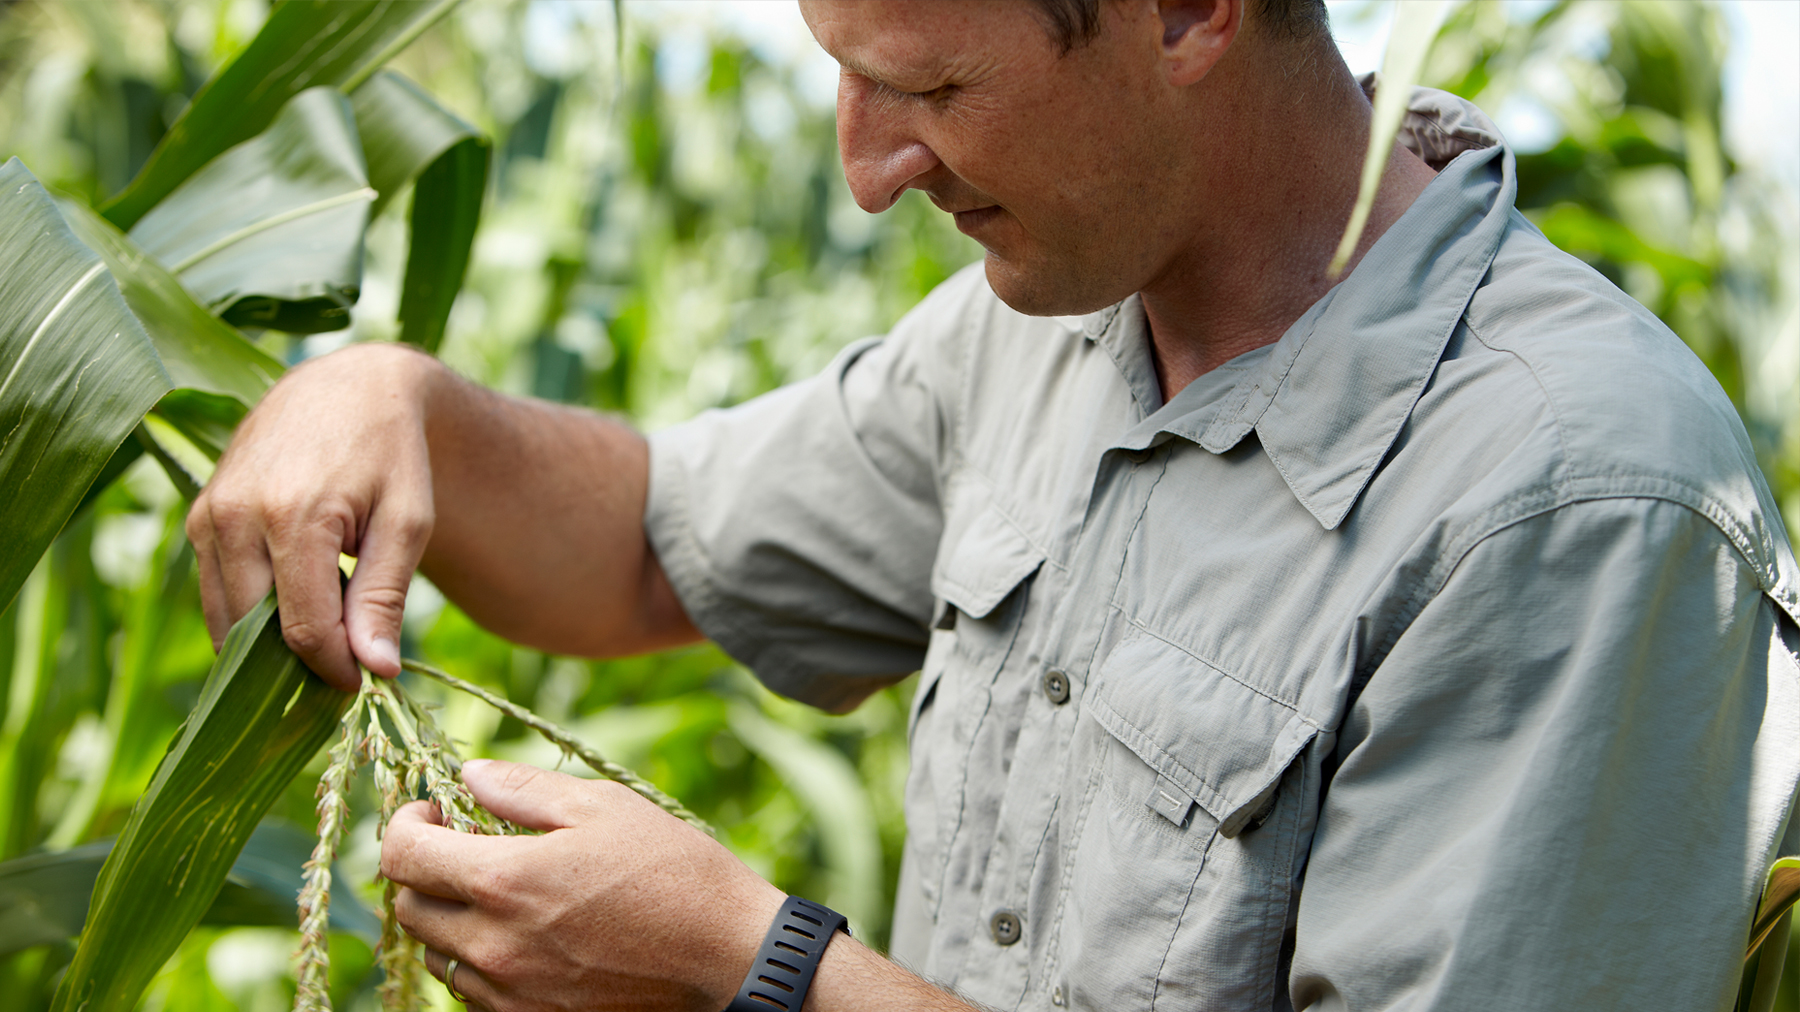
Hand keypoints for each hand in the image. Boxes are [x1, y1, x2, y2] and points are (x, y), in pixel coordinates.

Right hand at [187, 344, 440, 688]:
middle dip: (300, 662)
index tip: (366, 680)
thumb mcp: (407, 522)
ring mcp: (208, 515)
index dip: (335, 670)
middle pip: (257, 632)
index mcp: (294, 516)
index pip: (303, 631)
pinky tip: (296, 598)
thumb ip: (384, 598)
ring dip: (271, 641)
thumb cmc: (390, 457)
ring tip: (328, 624)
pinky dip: (250, 614)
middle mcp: (236, 516)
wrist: (349, 389)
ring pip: (227, 619)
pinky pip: (215, 592)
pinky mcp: (198, 517)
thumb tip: (376, 672)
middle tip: (347, 661)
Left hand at [381, 760, 785, 1011]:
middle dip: (422, 871)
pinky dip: (479, 959)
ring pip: (438, 955)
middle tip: (461, 846)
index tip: (431, 813)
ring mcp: (510, 993)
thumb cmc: (675, 872)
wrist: (729, 957)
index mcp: (505, 881)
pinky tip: (523, 934)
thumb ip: (526, 789)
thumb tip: (469, 774)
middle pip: (408, 909)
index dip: (404, 826)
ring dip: (449, 918)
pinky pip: (473, 992)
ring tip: (498, 891)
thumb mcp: (605, 806)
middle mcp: (494, 945)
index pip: (403, 856)